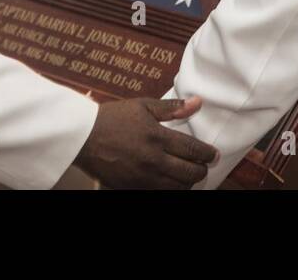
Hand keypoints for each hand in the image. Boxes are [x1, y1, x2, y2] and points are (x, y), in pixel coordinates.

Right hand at [75, 96, 217, 188]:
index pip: (193, 150)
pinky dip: (169, 189)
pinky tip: (170, 182)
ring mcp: (142, 177)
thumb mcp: (142, 106)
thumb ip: (171, 108)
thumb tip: (197, 102)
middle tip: (204, 164)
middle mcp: (153, 160)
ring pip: (177, 187)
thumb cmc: (112, 118)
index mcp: (157, 137)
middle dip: (201, 170)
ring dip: (187, 182)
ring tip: (189, 174)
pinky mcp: (132, 188)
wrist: (83, 137)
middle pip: (190, 173)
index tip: (214, 155)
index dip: (208, 154)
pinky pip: (159, 193)